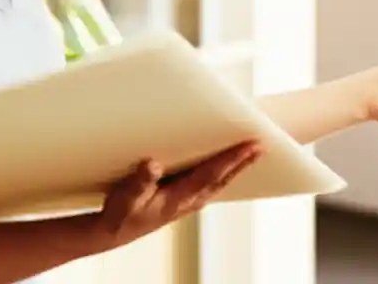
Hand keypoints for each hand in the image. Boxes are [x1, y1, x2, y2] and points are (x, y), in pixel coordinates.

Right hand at [86, 141, 262, 251]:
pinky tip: (231, 165)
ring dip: (238, 167)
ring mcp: (189, 202)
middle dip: (243, 162)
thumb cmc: (120, 214)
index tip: (249, 145)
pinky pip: (212, 184)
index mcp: (177, 199)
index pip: (211, 175)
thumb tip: (152, 165)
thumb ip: (138, 183)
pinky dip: (226, 172)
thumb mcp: (124, 198)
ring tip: (254, 151)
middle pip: (223, 179)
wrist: (115, 232)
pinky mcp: (186, 200)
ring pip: (220, 182)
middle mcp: (189, 201)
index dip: (231, 159)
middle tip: (262, 145)